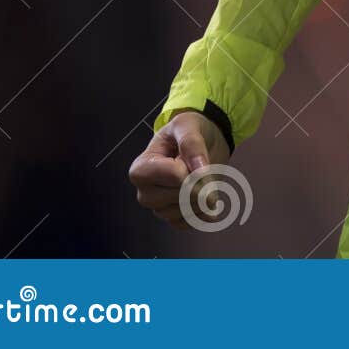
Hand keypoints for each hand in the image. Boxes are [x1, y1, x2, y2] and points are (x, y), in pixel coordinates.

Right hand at [128, 110, 230, 229]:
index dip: (195, 166)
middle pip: (184, 195)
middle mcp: (145, 193)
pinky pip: (191, 222)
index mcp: (141, 169)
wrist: (200, 141)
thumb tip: (200, 172)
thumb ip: (191, 144)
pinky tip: (207, 196)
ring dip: (206, 195)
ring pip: (189, 210)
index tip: (195, 154)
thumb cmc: (188, 130)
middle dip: (202, 181)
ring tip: (204, 177)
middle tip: (202, 166)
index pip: (176, 176)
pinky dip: (205, 211)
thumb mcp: (187, 125)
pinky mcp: (172, 218)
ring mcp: (158, 208)